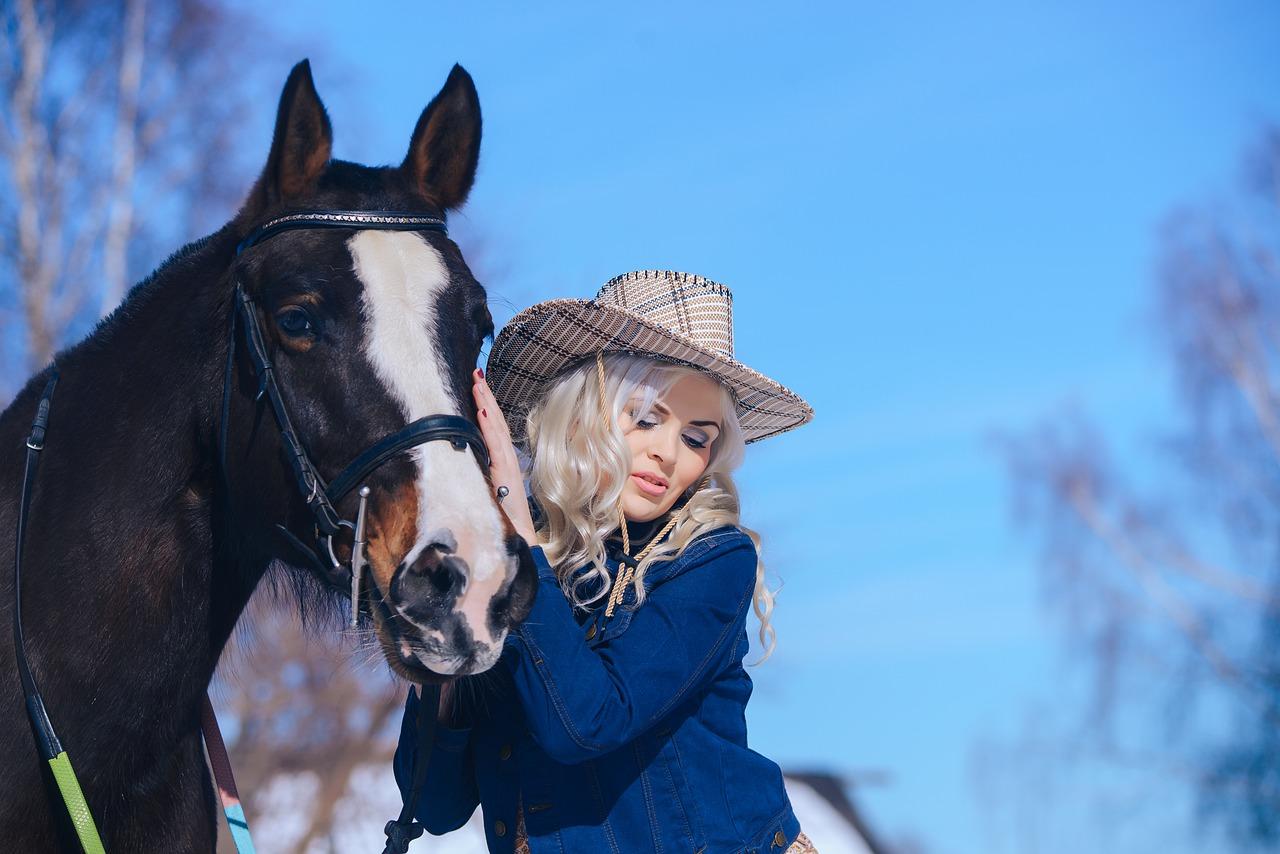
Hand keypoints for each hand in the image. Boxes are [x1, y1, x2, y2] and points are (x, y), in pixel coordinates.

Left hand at [472, 369, 536, 543]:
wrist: (519, 544)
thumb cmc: (503, 523)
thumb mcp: (489, 494)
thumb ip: (482, 477)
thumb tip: (468, 464)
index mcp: (503, 464)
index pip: (495, 429)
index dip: (487, 406)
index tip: (477, 386)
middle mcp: (508, 462)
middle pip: (497, 423)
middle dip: (486, 398)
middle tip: (476, 373)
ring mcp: (509, 468)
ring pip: (497, 430)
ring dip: (488, 406)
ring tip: (478, 384)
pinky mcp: (506, 478)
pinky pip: (496, 450)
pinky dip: (491, 431)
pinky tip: (483, 415)